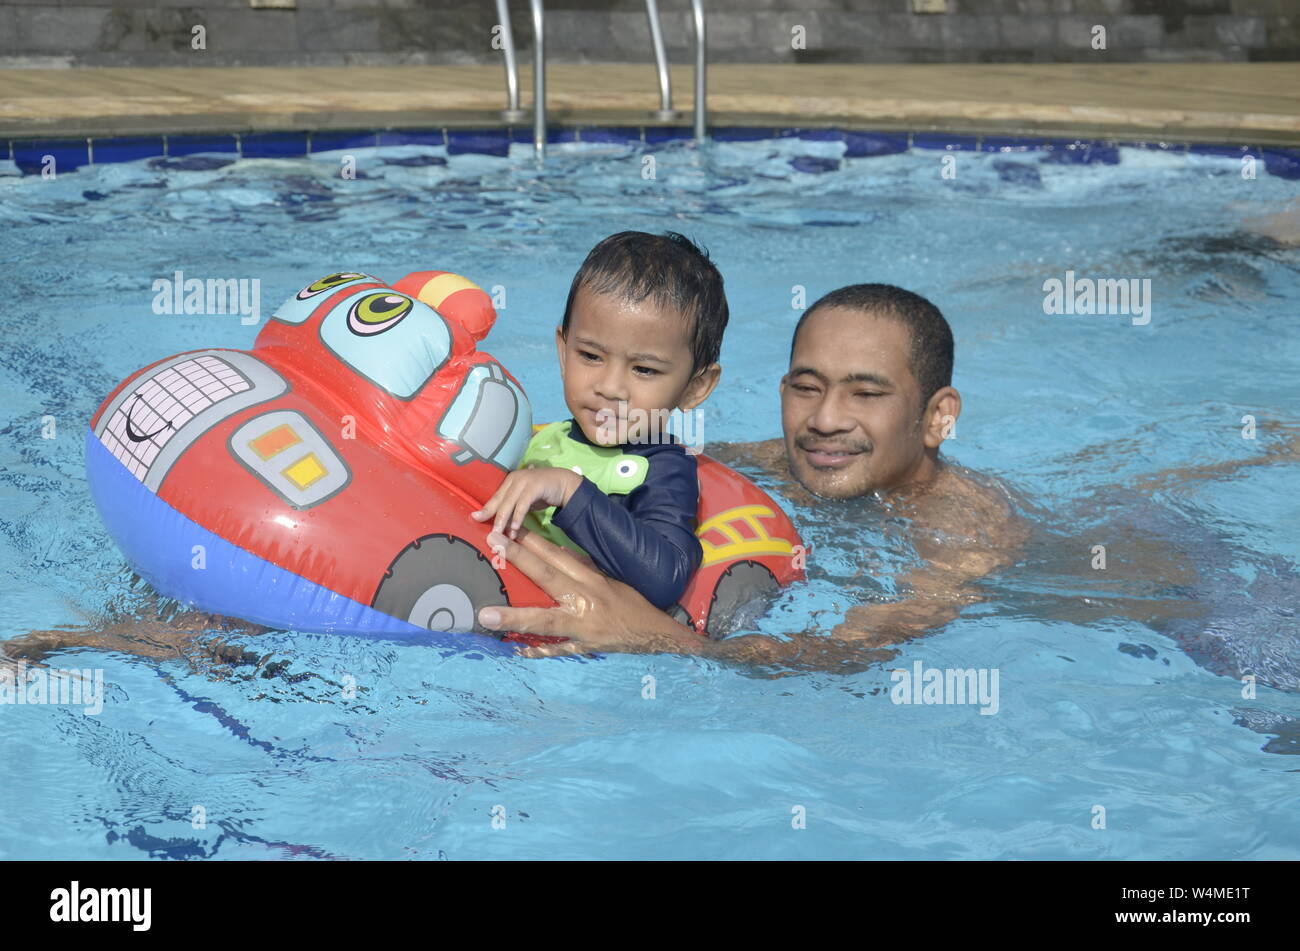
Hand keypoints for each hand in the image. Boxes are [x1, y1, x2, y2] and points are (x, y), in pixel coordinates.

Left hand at [471, 467, 581, 537]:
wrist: (564, 483)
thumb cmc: (542, 492)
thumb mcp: (523, 501)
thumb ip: (512, 508)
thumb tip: (498, 524)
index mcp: (509, 481)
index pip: (495, 498)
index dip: (486, 510)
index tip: (475, 520)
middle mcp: (514, 479)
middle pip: (500, 500)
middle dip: (492, 516)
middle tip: (488, 532)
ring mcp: (524, 481)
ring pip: (509, 502)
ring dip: (505, 520)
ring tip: (501, 534)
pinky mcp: (535, 486)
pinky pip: (523, 504)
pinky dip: (518, 516)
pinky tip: (515, 527)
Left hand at [475, 529, 705, 657]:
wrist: (655, 634)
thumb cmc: (630, 604)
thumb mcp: (609, 580)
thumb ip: (582, 569)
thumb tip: (557, 554)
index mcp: (591, 579)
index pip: (558, 556)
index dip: (532, 541)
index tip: (508, 530)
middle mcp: (585, 599)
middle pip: (548, 577)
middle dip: (520, 559)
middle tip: (493, 545)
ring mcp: (583, 626)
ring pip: (546, 620)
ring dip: (515, 617)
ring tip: (487, 615)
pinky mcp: (584, 648)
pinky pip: (558, 650)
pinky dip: (539, 651)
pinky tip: (517, 650)